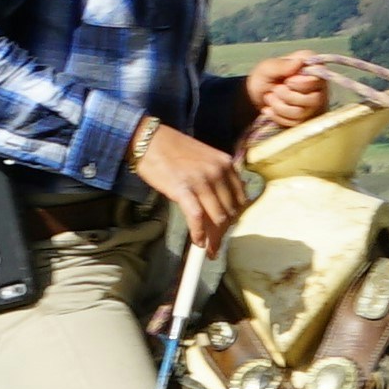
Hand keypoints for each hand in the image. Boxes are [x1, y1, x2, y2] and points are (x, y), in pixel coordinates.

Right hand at [129, 117, 257, 249]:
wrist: (148, 139)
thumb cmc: (172, 149)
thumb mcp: (204, 157)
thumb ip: (217, 176)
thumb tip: (222, 202)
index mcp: (226, 164)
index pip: (239, 199)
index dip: (233, 218)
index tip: (226, 229)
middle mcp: (218, 172)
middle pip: (229, 212)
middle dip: (223, 232)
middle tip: (216, 245)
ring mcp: (202, 181)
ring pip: (217, 219)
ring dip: (213, 239)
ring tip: (209, 250)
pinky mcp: (183, 190)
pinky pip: (197, 218)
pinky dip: (199, 234)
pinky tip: (198, 243)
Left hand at [246, 52, 329, 134]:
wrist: (256, 96)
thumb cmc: (265, 77)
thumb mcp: (267, 67)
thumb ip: (281, 65)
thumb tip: (299, 62)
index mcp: (312, 66)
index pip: (318, 79)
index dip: (300, 83)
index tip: (287, 81)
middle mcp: (318, 85)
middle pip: (314, 99)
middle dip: (287, 96)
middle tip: (275, 89)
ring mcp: (314, 103)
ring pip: (302, 112)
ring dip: (280, 106)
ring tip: (270, 97)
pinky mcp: (307, 118)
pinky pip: (295, 123)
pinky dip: (279, 116)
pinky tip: (272, 108)